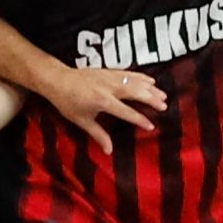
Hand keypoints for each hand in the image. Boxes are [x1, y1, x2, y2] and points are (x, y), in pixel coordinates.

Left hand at [38, 65, 165, 154]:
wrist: (58, 80)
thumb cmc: (67, 103)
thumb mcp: (81, 121)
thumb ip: (98, 134)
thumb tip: (109, 151)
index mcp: (102, 101)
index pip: (125, 111)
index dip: (139, 119)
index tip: (151, 126)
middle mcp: (109, 87)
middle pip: (135, 92)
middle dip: (151, 100)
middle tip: (164, 106)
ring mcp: (110, 77)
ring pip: (135, 82)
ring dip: (150, 89)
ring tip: (163, 95)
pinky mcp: (110, 71)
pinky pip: (130, 73)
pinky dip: (142, 77)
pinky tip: (152, 81)